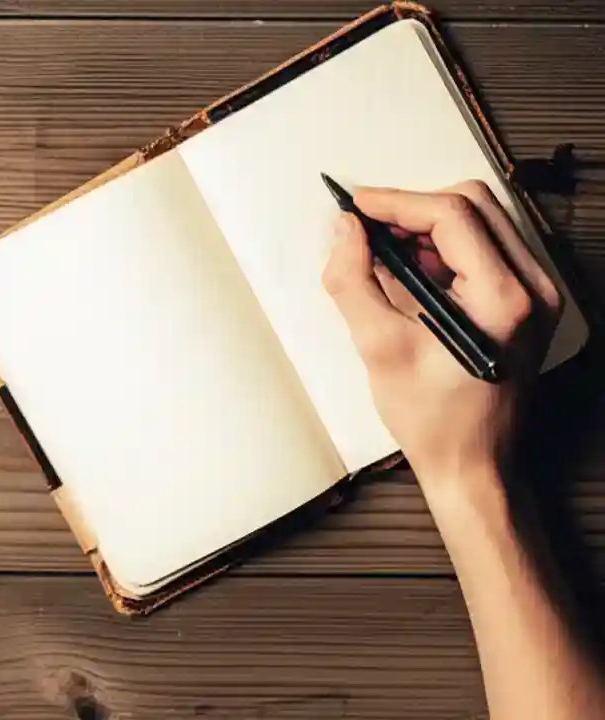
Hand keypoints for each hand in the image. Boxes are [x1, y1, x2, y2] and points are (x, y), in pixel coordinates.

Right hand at [322, 180, 561, 487]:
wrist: (473, 463)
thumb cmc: (435, 420)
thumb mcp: (378, 347)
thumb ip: (353, 280)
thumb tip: (345, 231)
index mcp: (504, 299)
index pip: (452, 216)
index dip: (396, 202)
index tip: (357, 206)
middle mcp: (533, 289)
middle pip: (473, 205)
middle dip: (413, 207)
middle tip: (366, 225)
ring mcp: (536, 294)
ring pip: (482, 221)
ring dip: (428, 225)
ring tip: (385, 251)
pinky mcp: (527, 302)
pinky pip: (488, 248)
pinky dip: (445, 247)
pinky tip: (412, 271)